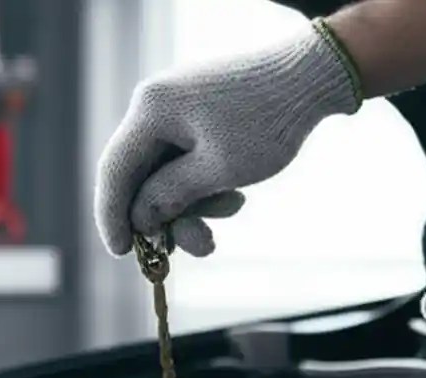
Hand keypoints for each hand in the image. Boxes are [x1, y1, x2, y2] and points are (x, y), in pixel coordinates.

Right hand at [94, 25, 358, 257]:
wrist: (313, 76)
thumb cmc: (267, 123)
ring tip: (235, 206)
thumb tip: (138, 219)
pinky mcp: (199, 114)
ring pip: (167, 173)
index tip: (122, 253)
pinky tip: (237, 192)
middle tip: (199, 245)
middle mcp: (156, 105)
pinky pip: (187, 160)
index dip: (112, 216)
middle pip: (142, 176)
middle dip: (168, 216)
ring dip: (194, 203)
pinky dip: (205, 185)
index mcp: (151, 110)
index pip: (114, 170)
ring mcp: (178, 108)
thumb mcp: (218, 171)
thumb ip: (170, 197)